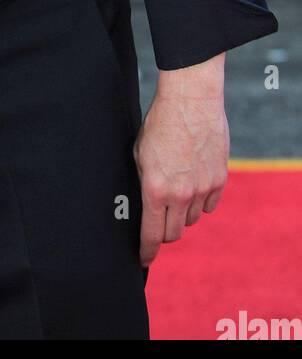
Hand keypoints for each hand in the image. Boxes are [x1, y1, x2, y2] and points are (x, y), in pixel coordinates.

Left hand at [134, 60, 228, 265]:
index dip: (146, 250)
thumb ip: (143, 182)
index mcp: (155, 190)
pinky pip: (209, 205)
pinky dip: (201, 202)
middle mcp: (181, 195)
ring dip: (182, 214)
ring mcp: (203, 189)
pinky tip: (193, 187)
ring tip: (175, 193)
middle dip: (163, 232)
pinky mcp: (219, 180)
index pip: (151, 234)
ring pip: (192, 219)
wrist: (190, 100)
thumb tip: (143, 203)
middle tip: (158, 222)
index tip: (143, 258)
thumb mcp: (139, 154)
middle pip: (173, 232)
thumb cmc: (159, 123)